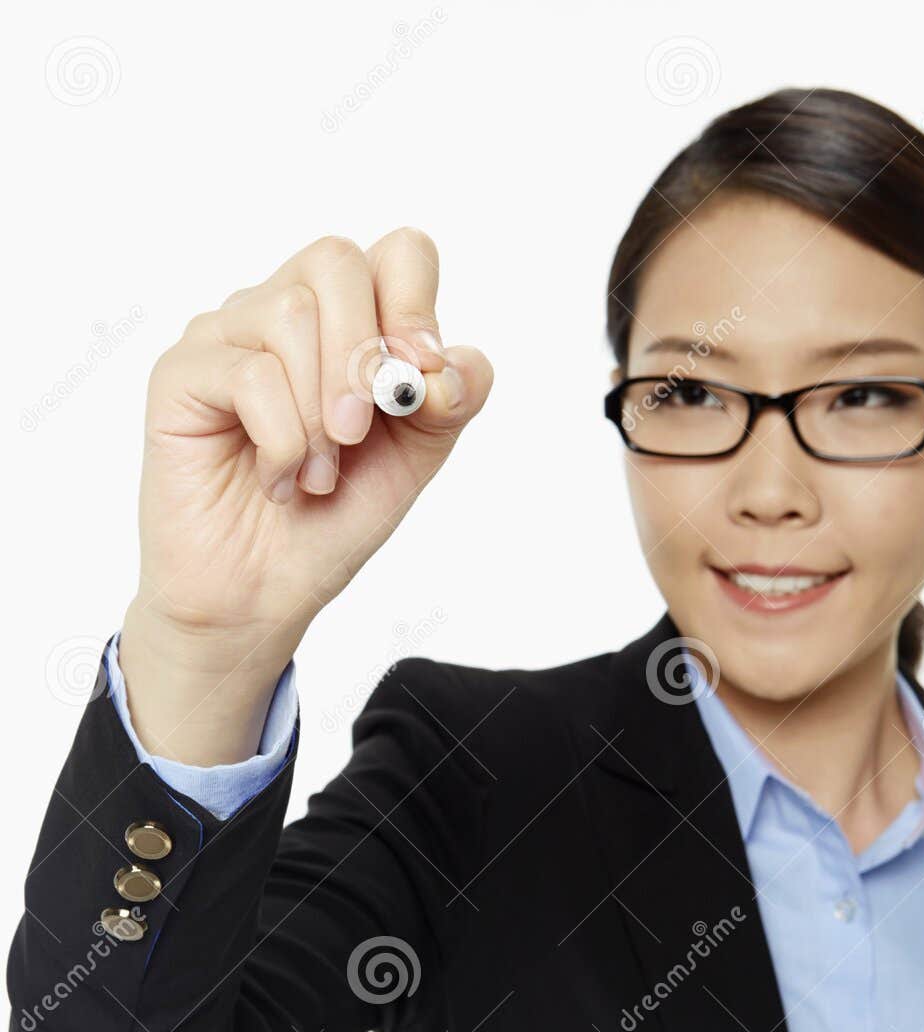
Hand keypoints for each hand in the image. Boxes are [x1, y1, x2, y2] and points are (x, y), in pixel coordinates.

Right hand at [135, 229, 492, 675]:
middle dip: (362, 352)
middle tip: (360, 431)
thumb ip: (447, 404)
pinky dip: (281, 440)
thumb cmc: (329, 522)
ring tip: (317, 476)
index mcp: (350, 322)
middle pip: (334, 261)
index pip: (397, 254)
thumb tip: (450, 364)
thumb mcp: (413, 461)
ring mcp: (228, 336)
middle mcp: (284, 312)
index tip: (422, 380)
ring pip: (288, 313)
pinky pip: (247, 373)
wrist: (263, 594)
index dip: (416, 303)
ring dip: (317, 411)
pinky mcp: (182, 374)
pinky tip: (279, 482)